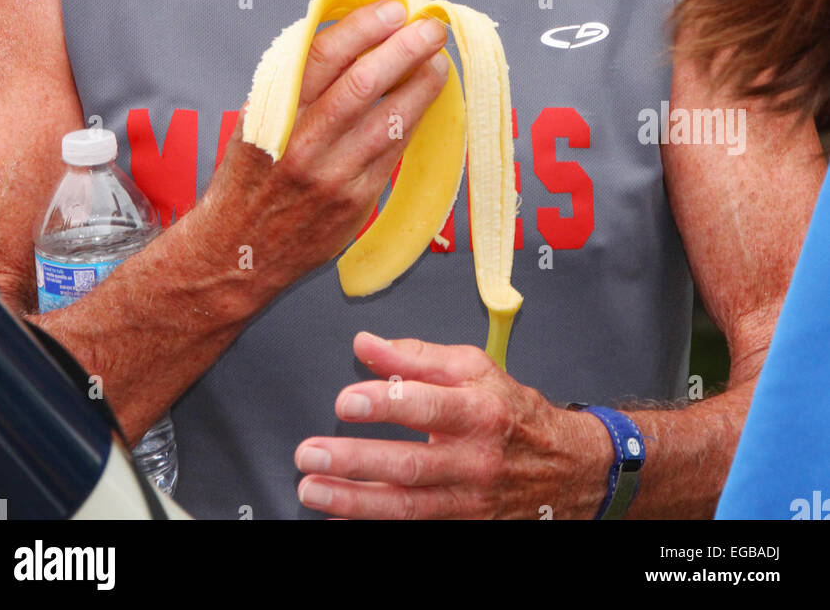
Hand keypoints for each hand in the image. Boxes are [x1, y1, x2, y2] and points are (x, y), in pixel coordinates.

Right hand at [208, 2, 448, 293]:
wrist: (240, 251)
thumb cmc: (252, 175)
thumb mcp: (256, 119)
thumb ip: (296, 81)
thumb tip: (351, 35)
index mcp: (274, 112)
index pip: (324, 55)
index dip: (365, 26)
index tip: (393, 9)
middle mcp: (302, 143)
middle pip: (364, 83)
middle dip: (405, 49)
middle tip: (431, 28)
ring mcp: (332, 176)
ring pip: (389, 120)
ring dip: (422, 85)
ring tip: (438, 62)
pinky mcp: (356, 203)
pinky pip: (394, 153)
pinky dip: (413, 122)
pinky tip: (424, 102)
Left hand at [294, 332, 609, 519]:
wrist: (564, 468)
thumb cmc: (510, 412)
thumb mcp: (473, 369)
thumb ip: (416, 356)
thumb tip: (365, 344)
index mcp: (479, 411)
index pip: (429, 406)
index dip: (386, 403)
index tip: (346, 400)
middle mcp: (474, 461)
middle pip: (410, 465)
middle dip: (355, 461)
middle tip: (310, 454)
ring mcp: (468, 502)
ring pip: (406, 508)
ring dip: (354, 501)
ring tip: (312, 490)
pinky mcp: (463, 527)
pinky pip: (414, 530)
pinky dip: (372, 527)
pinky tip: (340, 519)